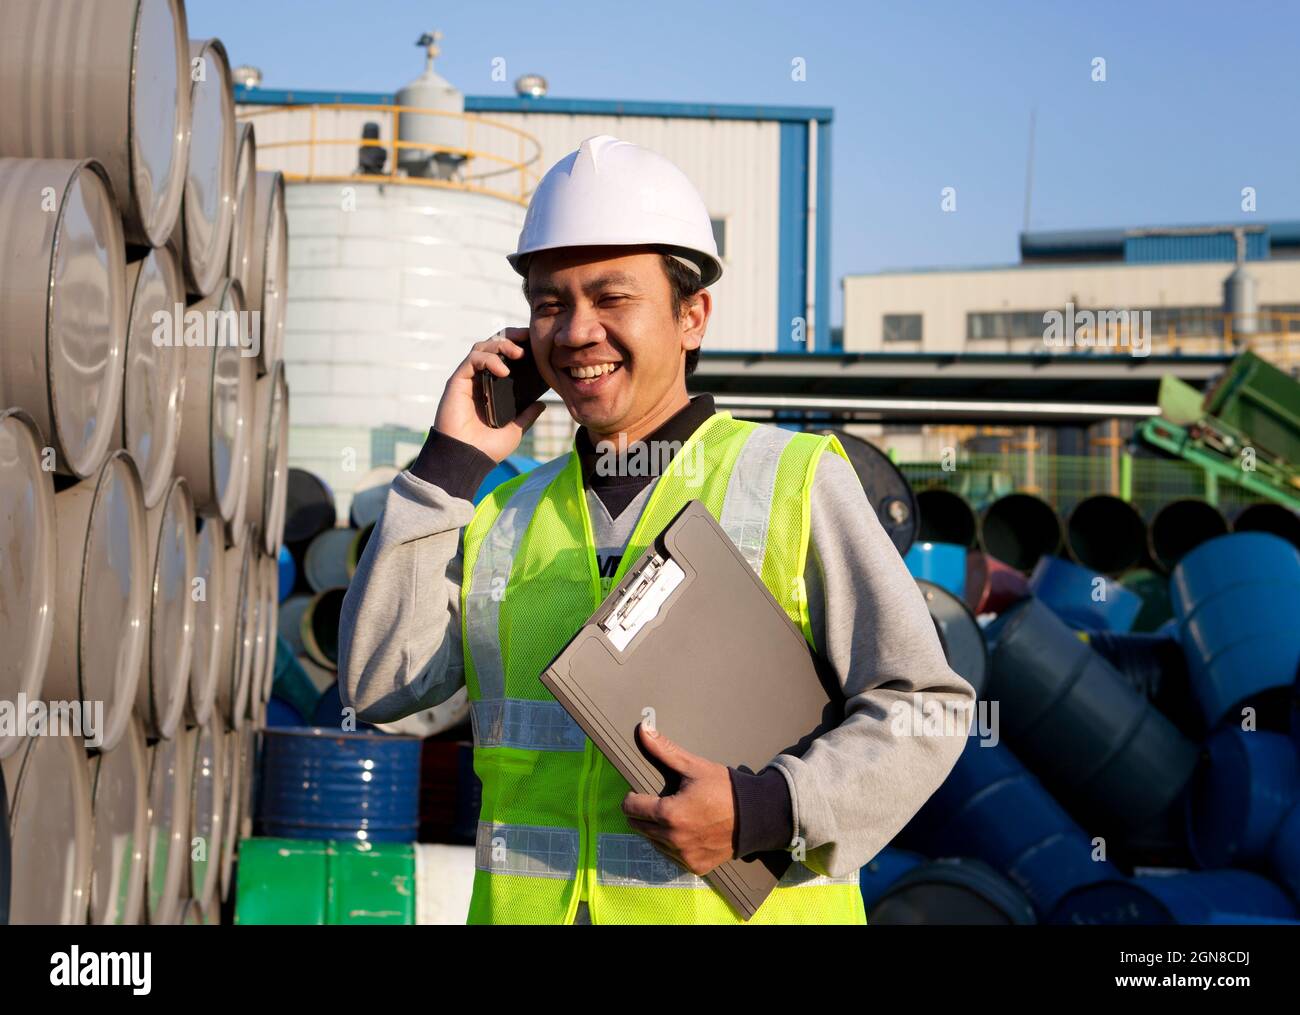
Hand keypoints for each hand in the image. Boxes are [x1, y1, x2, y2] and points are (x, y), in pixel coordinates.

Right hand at [434, 327, 545, 462]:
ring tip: (518, 354)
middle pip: (493, 345)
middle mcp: (480, 380)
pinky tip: (504, 371)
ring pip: (482, 347)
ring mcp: (468, 379)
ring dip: (501, 345)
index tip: (535, 344)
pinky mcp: (457, 381)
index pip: (504, 357)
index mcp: (493, 388)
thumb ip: (527, 415)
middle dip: (511, 337)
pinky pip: (472, 359)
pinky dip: (489, 359)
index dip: (518, 346)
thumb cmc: (487, 448)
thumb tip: (542, 403)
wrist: (467, 459)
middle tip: (528, 339)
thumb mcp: (515, 430)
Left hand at [621, 721, 735, 876]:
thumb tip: (643, 729)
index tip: (642, 792)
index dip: (633, 797)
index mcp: (669, 814)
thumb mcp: (694, 767)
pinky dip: (672, 844)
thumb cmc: (725, 788)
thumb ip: (664, 750)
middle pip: (638, 826)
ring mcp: (684, 855)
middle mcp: (673, 839)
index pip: (631, 808)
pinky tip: (686, 830)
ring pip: (652, 841)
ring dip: (656, 829)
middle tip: (661, 802)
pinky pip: (670, 855)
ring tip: (676, 815)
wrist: (757, 815)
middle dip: (643, 813)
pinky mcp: (694, 866)